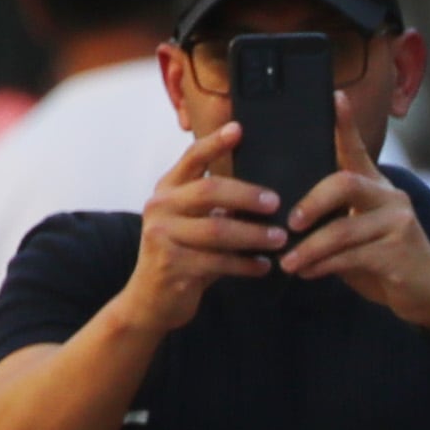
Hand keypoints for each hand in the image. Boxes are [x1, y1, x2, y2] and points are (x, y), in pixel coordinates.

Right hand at [119, 123, 280, 332]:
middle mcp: (159, 208)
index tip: (239, 129)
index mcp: (166, 190)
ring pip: (217, 230)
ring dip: (253, 235)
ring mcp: (162, 237)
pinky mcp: (171, 266)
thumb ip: (215, 206)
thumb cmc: (182, 256)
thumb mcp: (191, 223)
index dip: (214, 142)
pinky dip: (246, 264)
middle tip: (276, 203)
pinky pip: (218, 262)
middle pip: (208, 191)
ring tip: (279, 239)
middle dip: (247, 195)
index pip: (191, 158)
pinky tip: (263, 266)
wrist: (150, 301)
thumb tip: (265, 192)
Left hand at [275, 93, 429, 327]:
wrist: (426, 293)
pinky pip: (351, 255)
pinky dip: (323, 266)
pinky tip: (309, 273)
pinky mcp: (398, 251)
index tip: (334, 96)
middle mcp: (390, 197)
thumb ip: (334, 220)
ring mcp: (397, 222)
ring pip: (342, 229)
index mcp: (377, 186)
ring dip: (309, 248)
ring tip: (287, 262)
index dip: (346, 123)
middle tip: (289, 223)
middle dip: (311, 203)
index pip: (358, 148)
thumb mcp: (358, 234)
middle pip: (345, 182)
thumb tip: (286, 221)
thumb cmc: (385, 260)